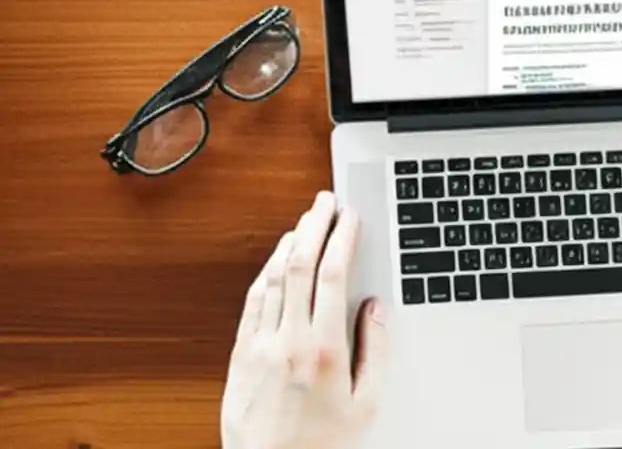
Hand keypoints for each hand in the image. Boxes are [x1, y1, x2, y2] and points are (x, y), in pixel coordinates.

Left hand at [222, 192, 387, 448]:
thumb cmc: (322, 447)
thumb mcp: (367, 405)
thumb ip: (375, 351)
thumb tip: (375, 309)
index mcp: (325, 349)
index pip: (332, 275)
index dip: (341, 238)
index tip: (350, 217)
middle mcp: (288, 340)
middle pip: (299, 265)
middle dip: (314, 225)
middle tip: (325, 202)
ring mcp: (259, 346)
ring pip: (273, 278)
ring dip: (289, 243)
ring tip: (304, 222)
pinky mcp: (239, 356)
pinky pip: (251, 302)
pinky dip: (265, 274)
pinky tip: (275, 262)